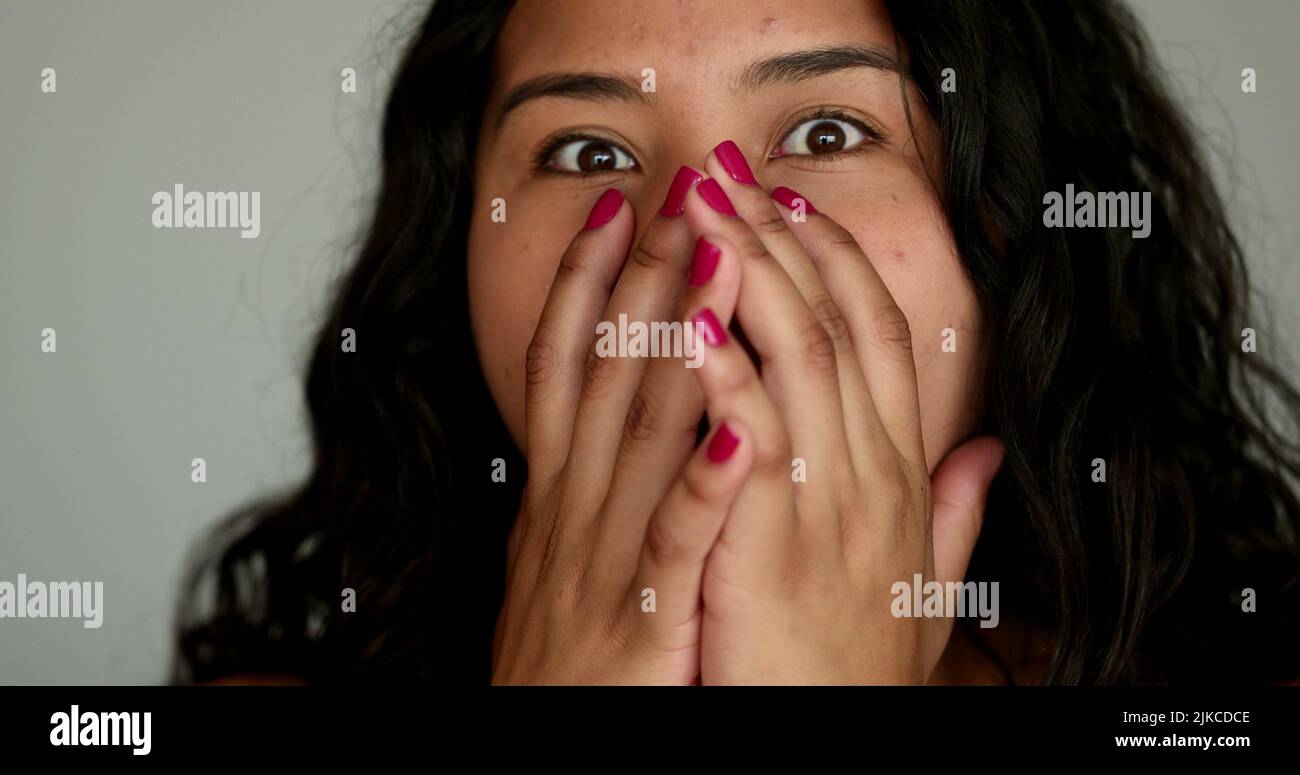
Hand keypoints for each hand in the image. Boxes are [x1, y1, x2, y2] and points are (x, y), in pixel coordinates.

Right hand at [492, 181, 754, 683]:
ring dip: (681, 343)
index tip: (619, 208)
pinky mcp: (639, 616)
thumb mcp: (573, 569)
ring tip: (717, 261)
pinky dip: (705, 478)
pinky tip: (739, 422)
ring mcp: (598, 558)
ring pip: (642, 434)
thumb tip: (636, 432)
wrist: (546, 754)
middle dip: (643, 275)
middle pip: (607, 372)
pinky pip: (677, 538)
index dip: (588, 282)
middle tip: (680, 191)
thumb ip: (609, 490)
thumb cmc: (576, 669)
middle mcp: (569, 509)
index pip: (567, 366)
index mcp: (559, 496)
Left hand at [681, 143, 1005, 683]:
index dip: (835, 262)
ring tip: (701, 207)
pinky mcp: (773, 546)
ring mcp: (828, 507)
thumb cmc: (856, 666)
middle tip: (727, 170)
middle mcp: (871, 476)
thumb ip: (953, 512)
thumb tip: (982, 450)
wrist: (825, 741)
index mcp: (899, 476)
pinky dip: (723, 373)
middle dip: (778, 238)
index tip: (790, 206)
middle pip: (832, 326)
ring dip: (746, 275)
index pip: (877, 339)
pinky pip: (751, 440)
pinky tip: (689, 318)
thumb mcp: (924, 588)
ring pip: (796, 360)